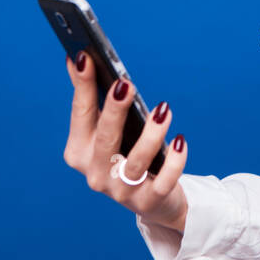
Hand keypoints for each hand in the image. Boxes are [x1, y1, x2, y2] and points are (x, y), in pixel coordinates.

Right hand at [63, 51, 188, 232]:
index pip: (80, 114)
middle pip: (105, 139)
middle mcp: (95, 174)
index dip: (82, 86)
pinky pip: (163, 181)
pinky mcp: (149, 202)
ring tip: (163, 110)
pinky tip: (180, 140)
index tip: (86, 58)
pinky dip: (174, 162)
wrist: (153, 201)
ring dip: (150, 135)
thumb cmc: (126, 155)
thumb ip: (93, 98)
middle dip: (114, 111)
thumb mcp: (107, 131)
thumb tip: (79, 58)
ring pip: (136, 162)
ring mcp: (121, 191)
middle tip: (125, 84)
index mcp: (79, 152)